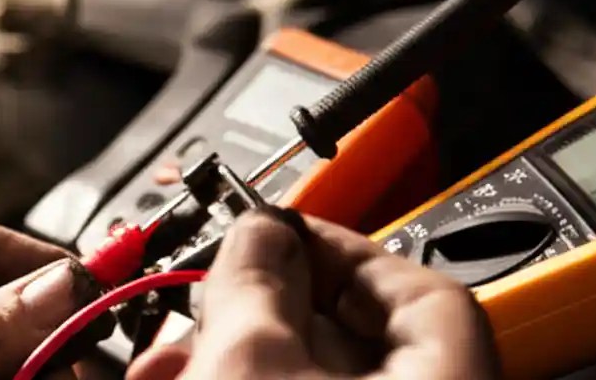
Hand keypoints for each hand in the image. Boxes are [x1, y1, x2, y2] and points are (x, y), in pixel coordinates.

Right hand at [129, 212, 500, 379]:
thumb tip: (257, 233)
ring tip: (176, 352)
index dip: (337, 242)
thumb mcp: (250, 362)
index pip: (420, 284)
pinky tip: (191, 378)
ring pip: (318, 378)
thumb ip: (254, 277)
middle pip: (360, 336)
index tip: (273, 230)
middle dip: (268, 304)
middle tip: (213, 289)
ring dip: (241, 351)